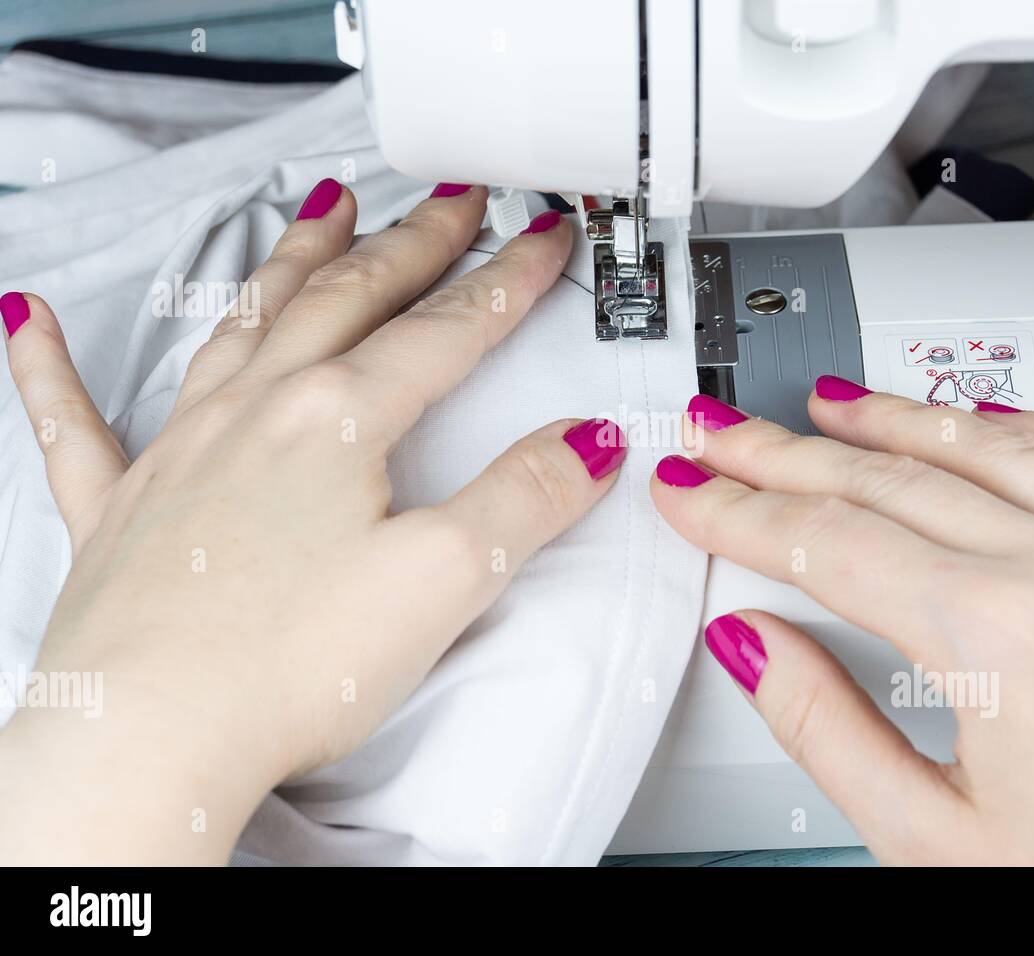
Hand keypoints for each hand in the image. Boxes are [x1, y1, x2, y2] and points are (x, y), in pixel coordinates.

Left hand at [0, 182, 625, 863]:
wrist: (148, 740)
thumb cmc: (282, 669)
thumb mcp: (444, 579)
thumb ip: (526, 497)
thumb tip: (587, 442)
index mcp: (334, 421)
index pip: (445, 329)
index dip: (507, 278)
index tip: (543, 237)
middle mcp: (253, 414)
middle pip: (349, 299)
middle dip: (412, 242)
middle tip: (453, 203)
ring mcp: (179, 453)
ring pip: (241, 325)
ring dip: (291, 261)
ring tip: (321, 210)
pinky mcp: (119, 510)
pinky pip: (75, 421)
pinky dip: (50, 367)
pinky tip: (25, 322)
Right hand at [653, 381, 1033, 863]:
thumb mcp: (930, 839)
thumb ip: (821, 727)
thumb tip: (752, 643)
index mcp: (999, 639)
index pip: (827, 540)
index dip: (738, 510)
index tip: (691, 488)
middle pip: (889, 481)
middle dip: (783, 455)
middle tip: (725, 433)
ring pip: (987, 446)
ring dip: (894, 418)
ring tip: (829, 405)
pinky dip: (1027, 423)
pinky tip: (980, 414)